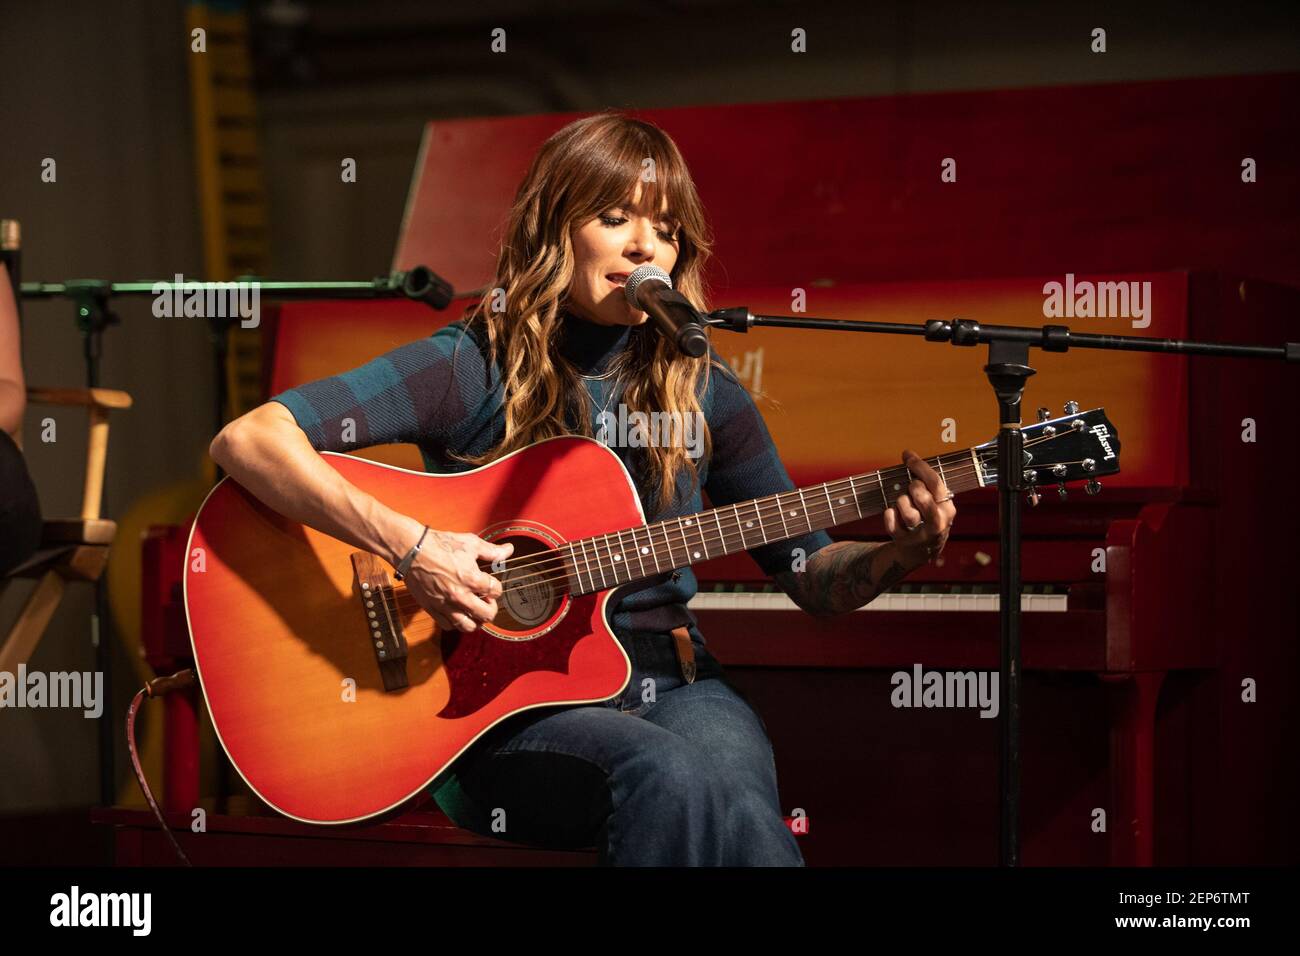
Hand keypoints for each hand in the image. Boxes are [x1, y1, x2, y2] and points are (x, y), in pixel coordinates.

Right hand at [402, 529, 512, 632]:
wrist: (412, 549)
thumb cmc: (440, 544)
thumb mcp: (470, 543)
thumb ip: (492, 551)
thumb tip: (509, 550)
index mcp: (471, 579)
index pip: (496, 591)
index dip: (497, 587)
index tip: (491, 583)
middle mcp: (460, 595)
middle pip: (487, 615)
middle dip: (491, 608)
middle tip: (487, 600)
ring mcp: (445, 604)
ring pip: (468, 626)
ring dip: (476, 620)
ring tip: (475, 610)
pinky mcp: (432, 608)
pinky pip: (448, 626)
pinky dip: (456, 623)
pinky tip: (458, 613)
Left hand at [881, 450, 955, 568]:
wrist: (921, 550)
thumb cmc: (926, 517)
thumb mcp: (935, 502)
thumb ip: (925, 482)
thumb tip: (908, 455)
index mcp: (947, 508)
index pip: (935, 482)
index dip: (920, 467)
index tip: (907, 456)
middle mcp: (938, 522)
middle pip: (923, 498)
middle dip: (913, 488)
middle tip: (912, 488)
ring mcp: (921, 534)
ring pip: (908, 514)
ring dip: (901, 503)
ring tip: (902, 503)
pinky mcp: (905, 542)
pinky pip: (892, 523)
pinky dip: (889, 515)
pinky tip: (892, 513)